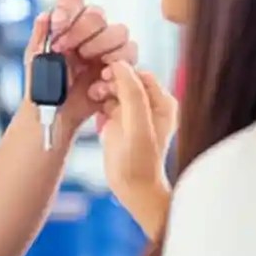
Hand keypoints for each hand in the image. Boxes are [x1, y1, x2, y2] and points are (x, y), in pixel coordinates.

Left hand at [24, 0, 138, 136]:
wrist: (55, 115)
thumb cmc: (43, 88)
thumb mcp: (34, 60)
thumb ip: (39, 36)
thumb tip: (44, 16)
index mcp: (67, 24)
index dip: (68, 8)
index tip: (58, 24)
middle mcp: (89, 32)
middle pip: (97, 13)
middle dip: (81, 31)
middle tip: (65, 49)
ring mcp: (107, 48)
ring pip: (119, 31)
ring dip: (100, 46)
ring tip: (84, 64)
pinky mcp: (120, 66)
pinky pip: (130, 55)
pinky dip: (114, 67)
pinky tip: (97, 80)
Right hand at [94, 61, 177, 197]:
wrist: (133, 190)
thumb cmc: (140, 163)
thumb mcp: (137, 125)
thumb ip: (131, 93)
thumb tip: (120, 66)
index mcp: (162, 103)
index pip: (140, 74)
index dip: (121, 72)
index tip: (104, 75)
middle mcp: (149, 106)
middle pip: (125, 80)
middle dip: (109, 82)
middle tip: (96, 90)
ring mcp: (133, 115)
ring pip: (114, 91)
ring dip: (102, 92)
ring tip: (94, 100)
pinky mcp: (119, 124)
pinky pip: (106, 104)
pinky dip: (98, 106)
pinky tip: (96, 116)